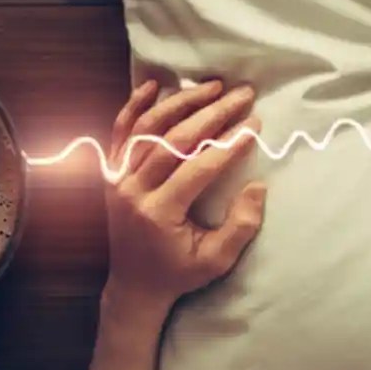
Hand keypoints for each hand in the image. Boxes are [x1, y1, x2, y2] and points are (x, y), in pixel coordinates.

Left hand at [103, 80, 267, 316]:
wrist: (134, 284)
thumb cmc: (179, 273)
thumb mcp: (216, 260)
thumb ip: (241, 226)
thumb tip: (258, 186)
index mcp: (159, 213)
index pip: (198, 167)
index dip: (229, 143)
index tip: (254, 123)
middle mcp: (133, 191)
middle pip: (174, 140)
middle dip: (213, 114)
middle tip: (242, 95)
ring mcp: (118, 179)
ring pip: (148, 129)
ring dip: (181, 103)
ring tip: (212, 86)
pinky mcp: (111, 173)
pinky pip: (120, 132)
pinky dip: (134, 106)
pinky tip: (153, 85)